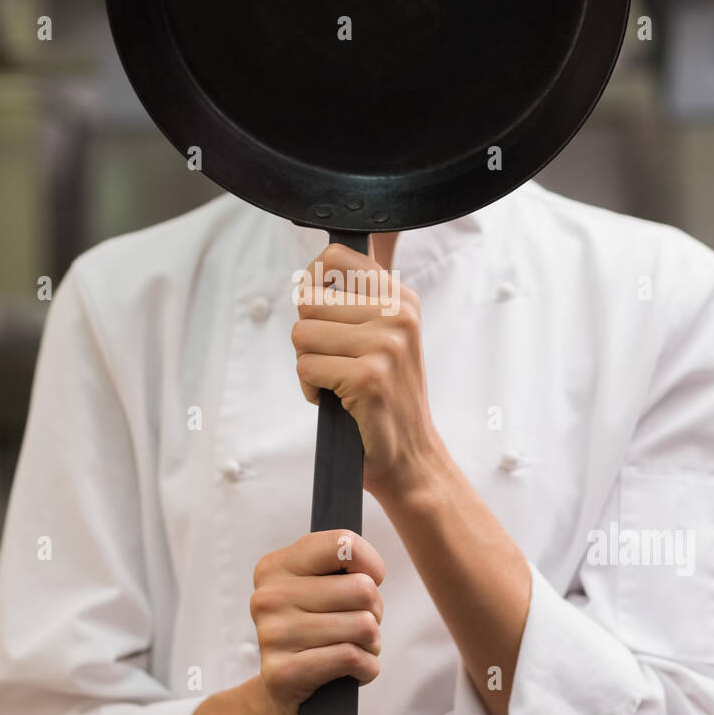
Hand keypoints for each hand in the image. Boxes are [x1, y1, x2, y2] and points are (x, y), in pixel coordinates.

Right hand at [250, 529, 384, 714]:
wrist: (287, 692)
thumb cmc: (317, 631)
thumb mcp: (322, 587)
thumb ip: (344, 566)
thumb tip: (369, 574)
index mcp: (275, 567)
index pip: (343, 544)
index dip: (371, 566)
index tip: (367, 581)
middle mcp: (268, 597)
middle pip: (363, 589)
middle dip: (374, 612)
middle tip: (357, 626)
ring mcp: (272, 636)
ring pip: (363, 626)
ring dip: (372, 643)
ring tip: (352, 648)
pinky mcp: (282, 673)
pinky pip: (352, 658)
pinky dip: (367, 668)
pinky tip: (352, 672)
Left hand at [292, 241, 445, 500]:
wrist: (411, 457)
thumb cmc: (387, 397)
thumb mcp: (385, 336)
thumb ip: (356, 302)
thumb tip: (310, 276)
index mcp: (402, 299)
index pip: (337, 257)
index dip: (313, 282)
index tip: (318, 310)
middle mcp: (398, 316)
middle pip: (308, 301)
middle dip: (309, 335)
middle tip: (334, 361)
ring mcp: (385, 345)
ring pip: (302, 334)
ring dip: (308, 364)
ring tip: (337, 382)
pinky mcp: (368, 377)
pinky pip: (306, 368)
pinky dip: (311, 389)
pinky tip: (336, 400)